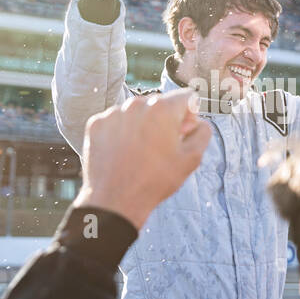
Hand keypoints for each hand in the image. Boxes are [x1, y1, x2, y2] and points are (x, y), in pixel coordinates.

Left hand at [75, 87, 210, 228]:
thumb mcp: (191, 159)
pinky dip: (121, 133)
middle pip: (160, 103)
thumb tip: (199, 122)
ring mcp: (113, 113)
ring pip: (136, 112)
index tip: (183, 133)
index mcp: (163, 109)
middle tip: (162, 147)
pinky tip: (123, 153)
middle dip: (165, 120)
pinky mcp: (96, 124)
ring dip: (142, 126)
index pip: (186, 97)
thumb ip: (203, 133)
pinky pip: (115, 121)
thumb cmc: (155, 181)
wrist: (115, 201)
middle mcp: (136, 104)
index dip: (190, 115)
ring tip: (140, 153)